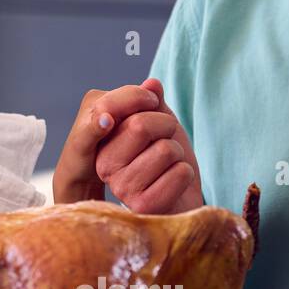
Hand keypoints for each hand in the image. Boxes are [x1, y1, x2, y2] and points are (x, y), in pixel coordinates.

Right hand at [54, 78, 202, 213]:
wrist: (179, 200)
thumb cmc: (166, 161)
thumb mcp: (160, 125)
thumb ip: (154, 104)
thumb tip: (152, 83)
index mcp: (102, 144)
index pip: (116, 108)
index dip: (146, 101)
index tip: (154, 105)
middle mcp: (105, 166)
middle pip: (141, 125)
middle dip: (167, 126)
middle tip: (168, 140)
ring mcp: (122, 187)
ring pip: (166, 149)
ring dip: (179, 154)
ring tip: (170, 166)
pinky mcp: (143, 205)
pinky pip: (180, 172)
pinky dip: (186, 173)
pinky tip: (175, 183)